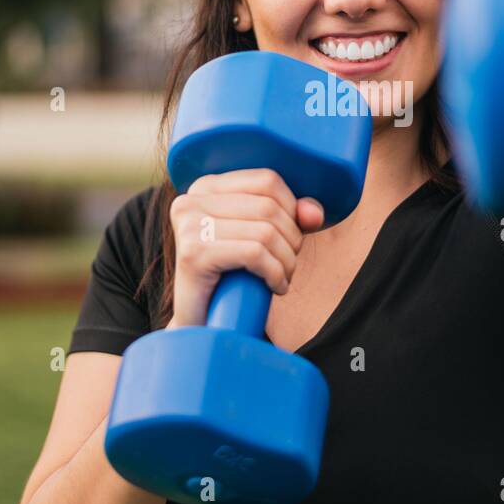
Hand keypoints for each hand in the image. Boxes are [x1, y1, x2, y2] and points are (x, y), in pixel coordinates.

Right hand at [169, 169, 325, 327]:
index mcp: (205, 187)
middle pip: (269, 206)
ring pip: (265, 232)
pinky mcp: (193, 254)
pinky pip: (254, 254)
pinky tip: (275, 287)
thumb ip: (292, 217)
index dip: (292, 209)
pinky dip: (275, 273)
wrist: (199, 324)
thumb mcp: (264, 238)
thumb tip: (314, 213)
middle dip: (292, 239)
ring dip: (286, 261)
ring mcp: (189, 226)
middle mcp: (191, 200)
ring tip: (282, 278)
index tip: (290, 237)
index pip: (267, 180)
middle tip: (287, 265)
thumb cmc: (233, 278)